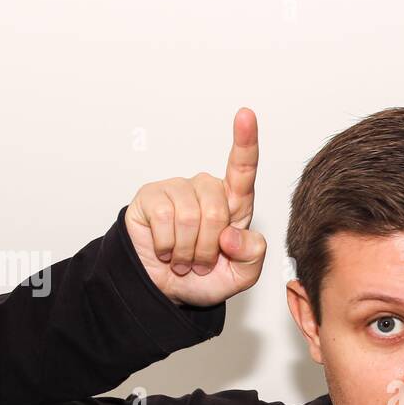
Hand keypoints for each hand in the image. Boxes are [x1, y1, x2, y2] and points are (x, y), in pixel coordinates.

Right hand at [125, 107, 266, 305]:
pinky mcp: (151, 197)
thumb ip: (252, 256)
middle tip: (200, 262)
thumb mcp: (240, 276)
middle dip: (210, 248)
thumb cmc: (204, 277)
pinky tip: (165, 251)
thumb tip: (233, 233)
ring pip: (190, 217)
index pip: (242, 169)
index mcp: (233, 204)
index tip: (246, 115)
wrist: (164, 289)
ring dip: (188, 251)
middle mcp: (206, 190)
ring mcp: (177, 190)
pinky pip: (165, 219)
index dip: (245, 142)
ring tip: (183, 258)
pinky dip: (167, 246)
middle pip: (217, 210)